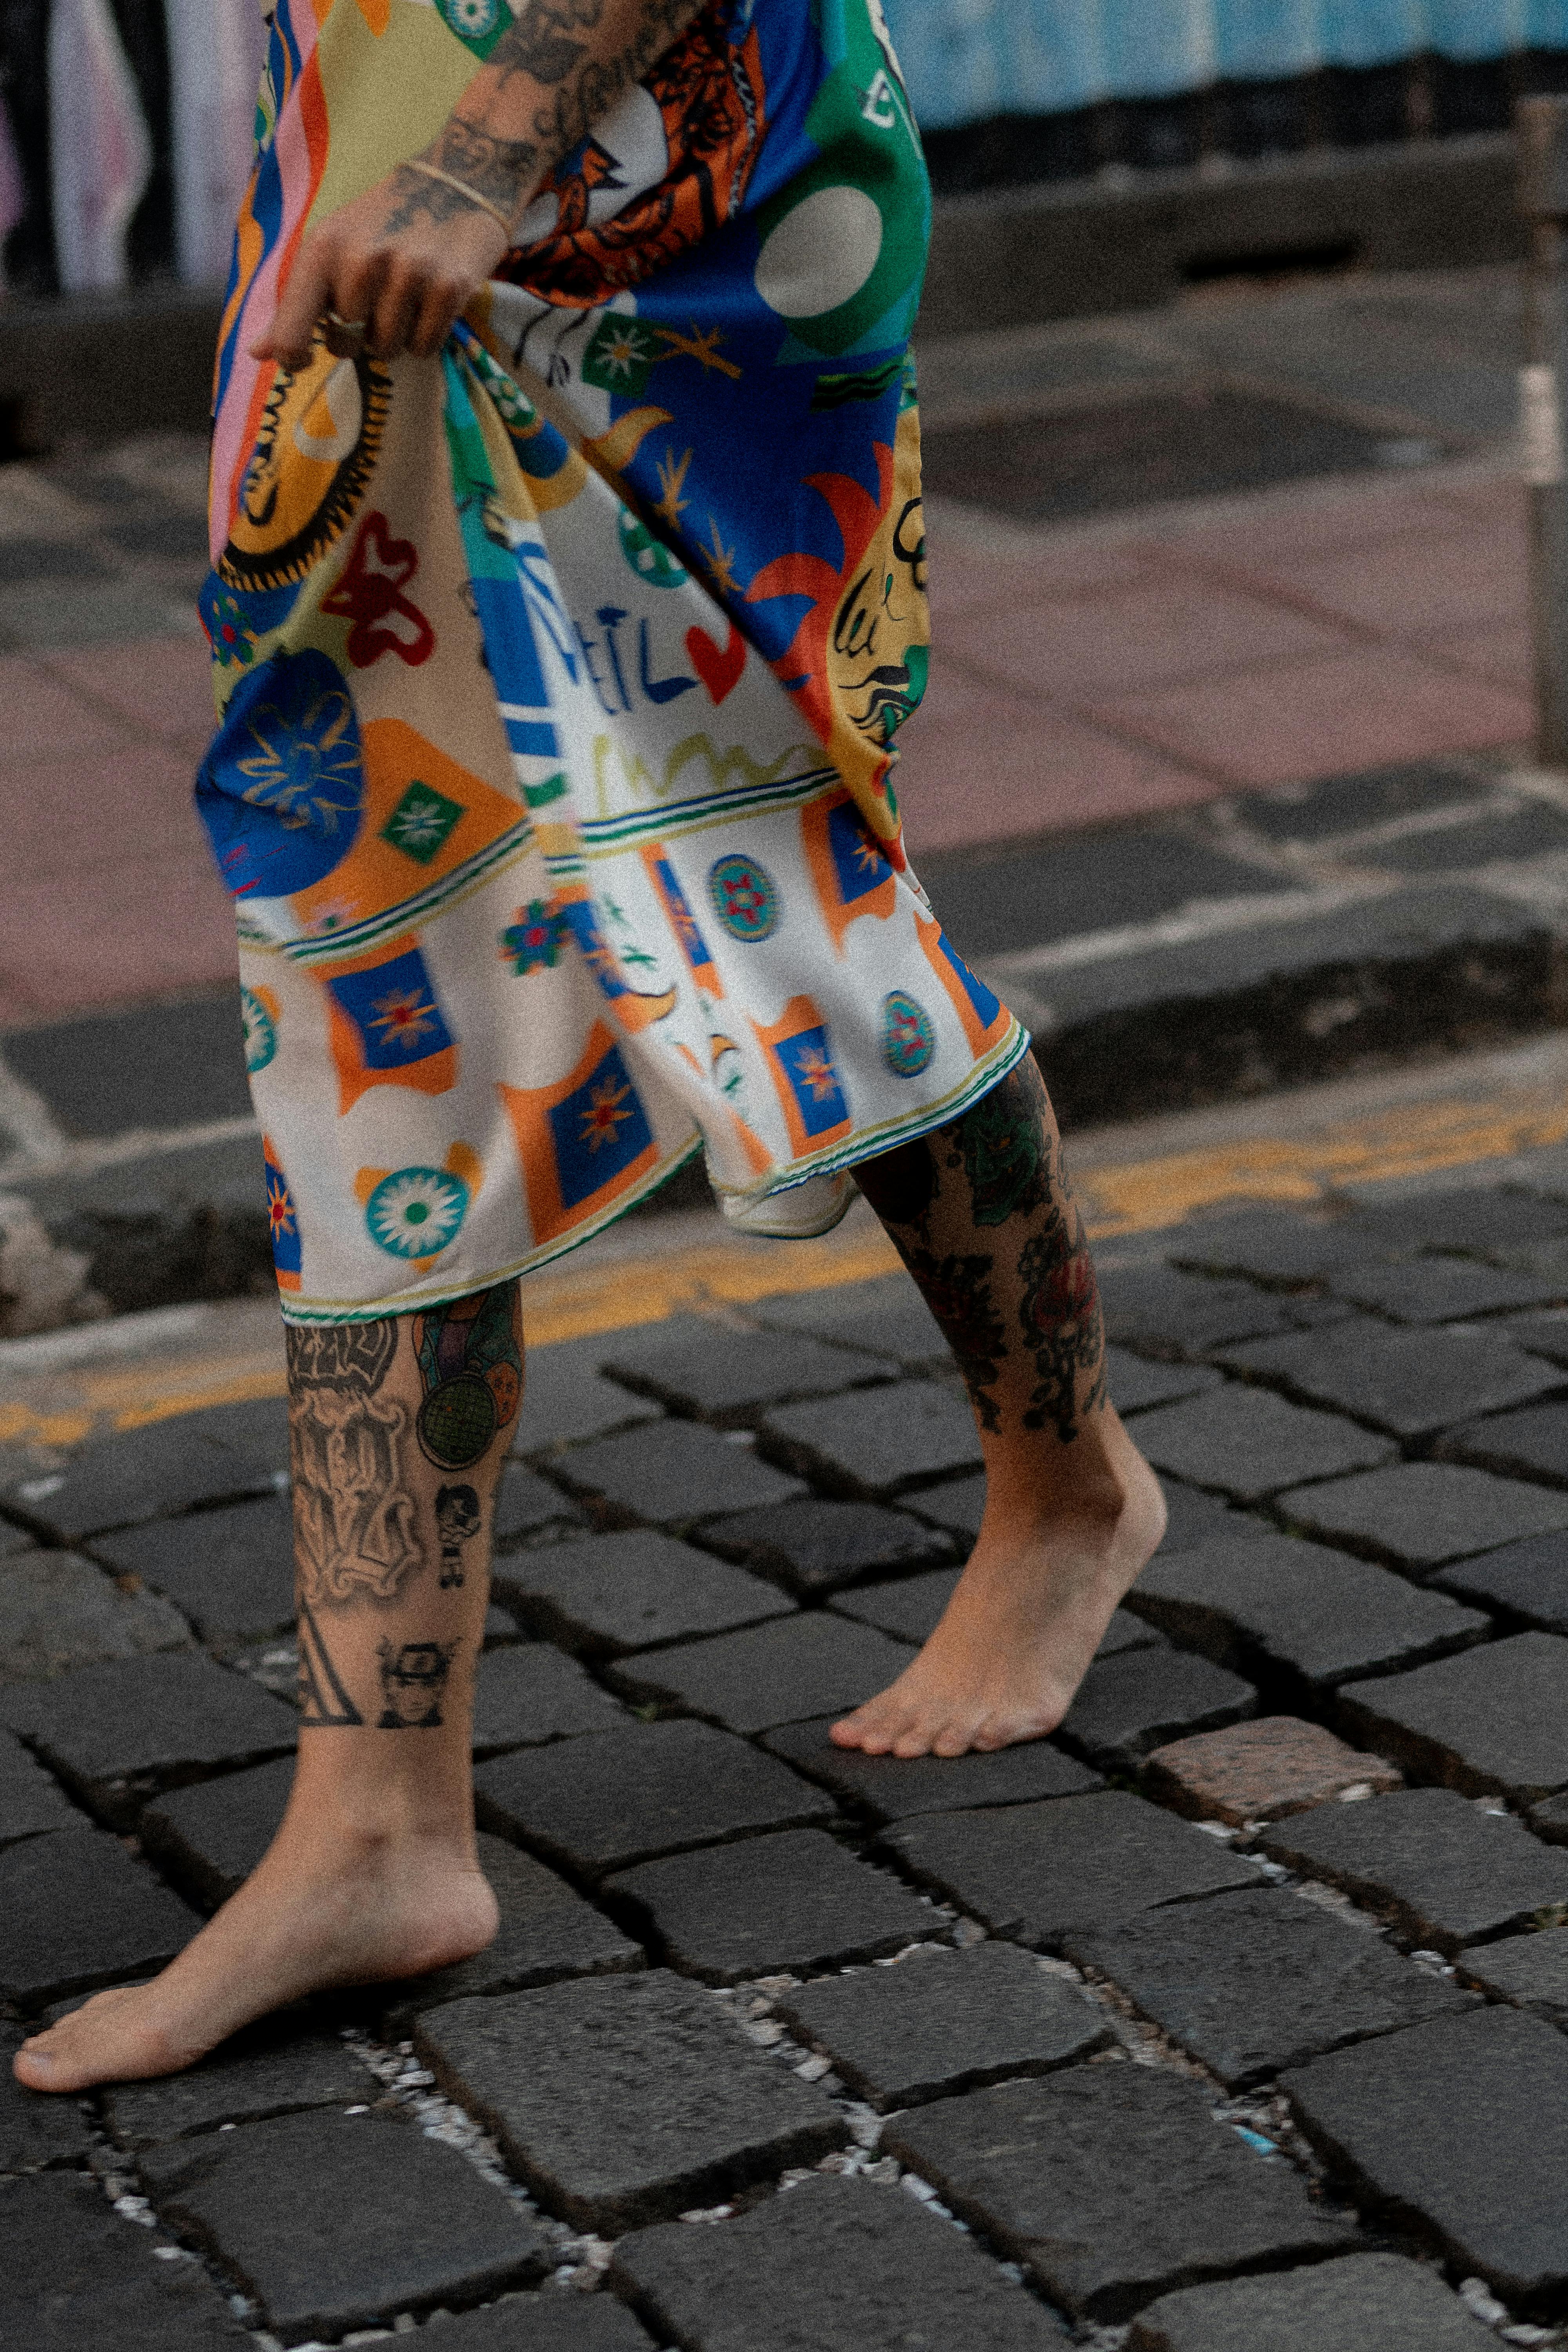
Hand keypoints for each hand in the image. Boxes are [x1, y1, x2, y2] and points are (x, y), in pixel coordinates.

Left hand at [250, 165, 514, 369]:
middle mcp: (362, 261)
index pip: (293, 328)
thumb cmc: (383, 224)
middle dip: (359, 334)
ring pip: (387, 350)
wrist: (454, 184)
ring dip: (395, 336)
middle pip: (347, 344)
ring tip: (405, 298)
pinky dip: (426, 336)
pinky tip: (429, 302)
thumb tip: (256, 353)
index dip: (292, 355)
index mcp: (323, 248)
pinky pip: (424, 347)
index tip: (301, 358)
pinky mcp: (448, 288)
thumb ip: (295, 302)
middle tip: (375, 301)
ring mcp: (408, 274)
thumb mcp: (331, 248)